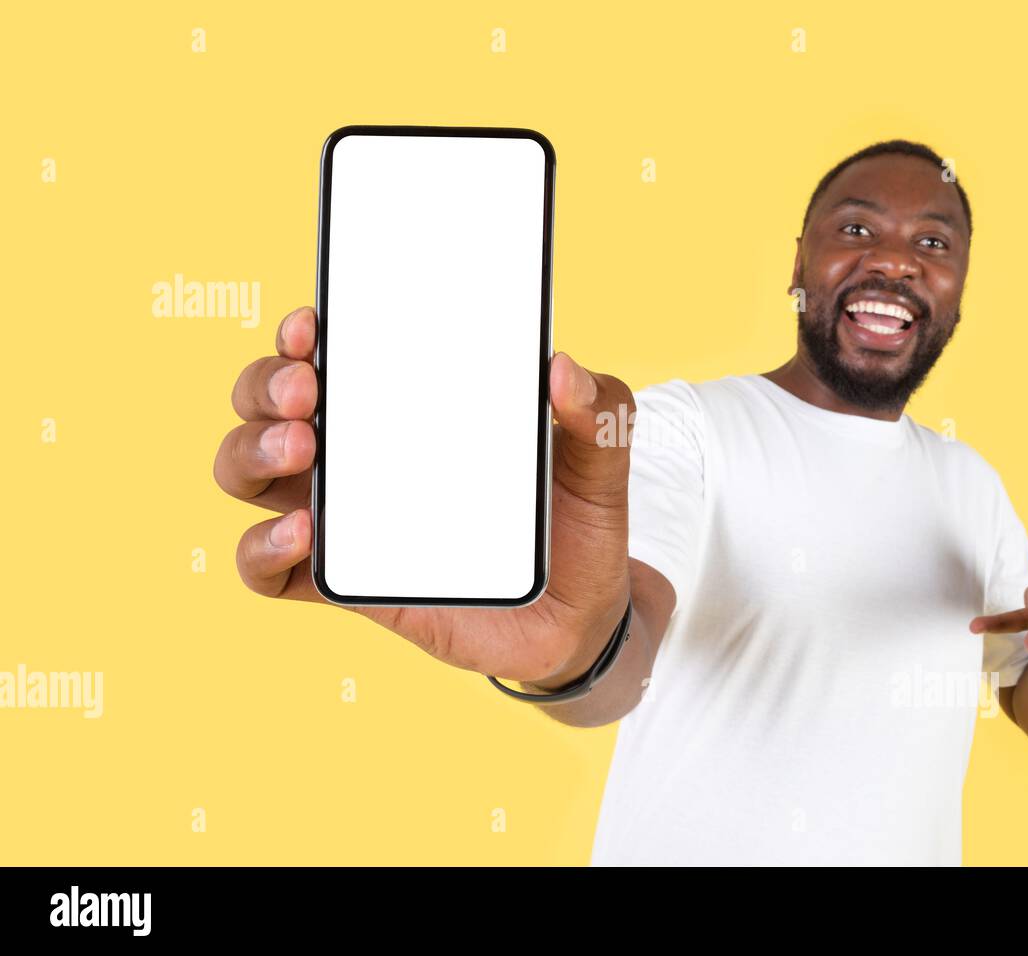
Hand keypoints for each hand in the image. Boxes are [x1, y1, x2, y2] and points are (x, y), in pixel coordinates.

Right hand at [213, 306, 636, 685]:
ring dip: (251, 449)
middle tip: (308, 390)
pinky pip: (267, 570)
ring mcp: (343, 516)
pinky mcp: (342, 584)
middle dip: (267, 382)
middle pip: (266, 400)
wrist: (578, 617)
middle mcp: (357, 452)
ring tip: (302, 447)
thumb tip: (563, 373)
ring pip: (247, 471)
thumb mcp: (597, 462)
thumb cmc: (573, 523)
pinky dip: (263, 549)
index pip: (331, 354)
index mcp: (406, 405)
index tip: (316, 324)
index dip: (305, 333)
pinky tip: (304, 534)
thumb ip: (599, 413)